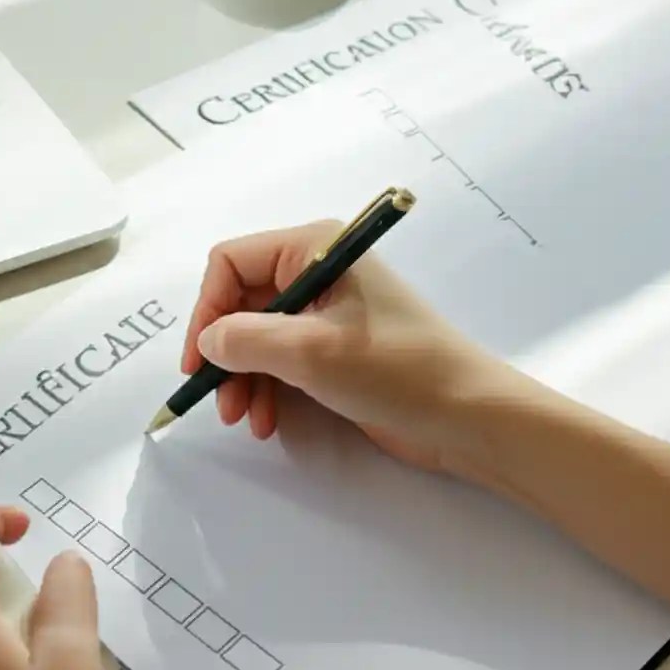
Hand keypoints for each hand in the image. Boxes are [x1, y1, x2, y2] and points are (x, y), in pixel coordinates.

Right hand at [182, 220, 497, 476]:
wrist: (469, 416)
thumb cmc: (396, 370)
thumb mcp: (310, 352)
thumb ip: (246, 341)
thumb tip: (208, 341)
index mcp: (315, 248)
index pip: (231, 263)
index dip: (207, 310)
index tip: (200, 362)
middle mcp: (317, 271)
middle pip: (240, 303)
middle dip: (225, 354)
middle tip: (220, 402)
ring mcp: (327, 311)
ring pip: (257, 337)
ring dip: (243, 378)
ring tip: (245, 419)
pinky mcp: (335, 349)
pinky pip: (281, 360)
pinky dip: (267, 388)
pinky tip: (267, 421)